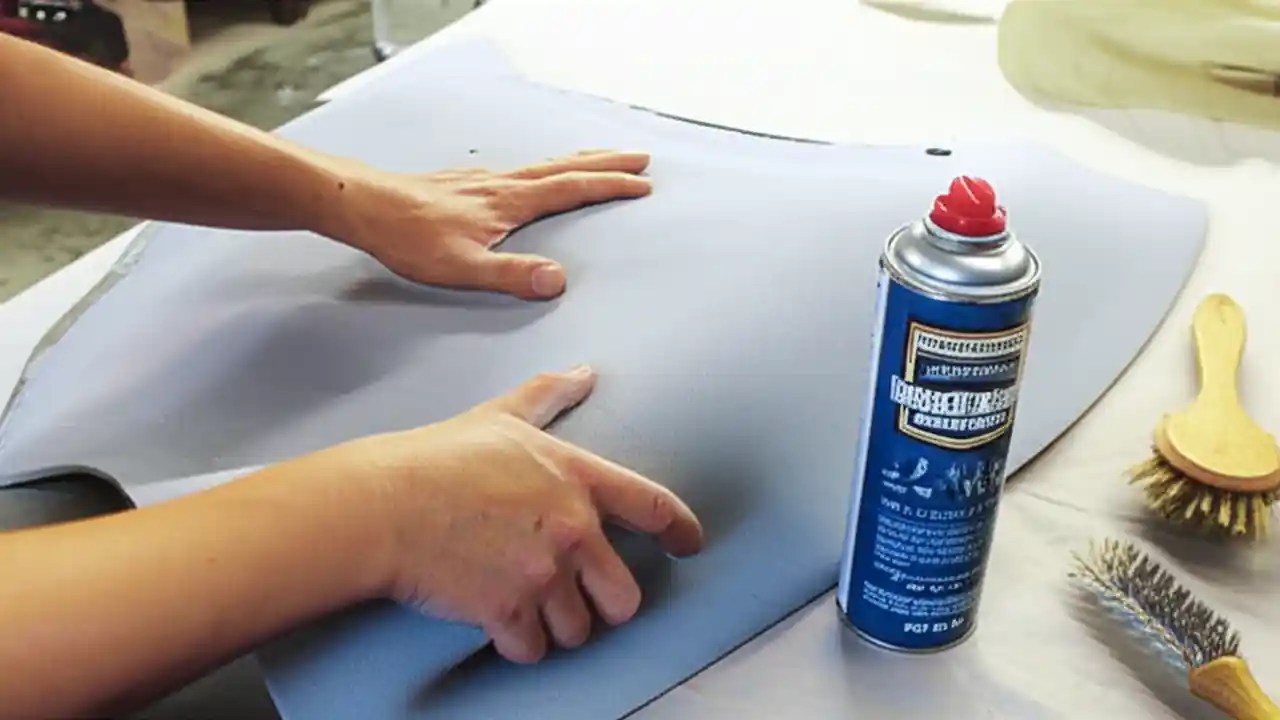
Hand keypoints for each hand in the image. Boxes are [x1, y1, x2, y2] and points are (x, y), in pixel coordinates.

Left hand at [323, 151, 651, 299]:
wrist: (366, 206)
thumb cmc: (409, 238)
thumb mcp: (461, 267)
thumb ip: (510, 275)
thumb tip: (557, 280)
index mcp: (509, 202)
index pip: (571, 189)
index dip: (609, 185)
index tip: (641, 183)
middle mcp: (503, 183)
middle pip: (566, 166)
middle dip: (606, 161)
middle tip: (640, 156)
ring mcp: (486, 179)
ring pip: (545, 164)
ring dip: (581, 160)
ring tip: (603, 157)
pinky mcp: (469, 183)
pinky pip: (524, 168)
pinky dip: (549, 166)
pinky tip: (540, 174)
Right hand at [342, 365, 702, 662]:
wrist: (384, 504)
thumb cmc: (438, 458)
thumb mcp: (501, 417)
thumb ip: (548, 395)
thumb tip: (584, 372)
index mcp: (576, 478)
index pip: (653, 506)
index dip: (681, 529)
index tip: (690, 544)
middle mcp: (572, 529)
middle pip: (625, 596)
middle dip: (606, 604)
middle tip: (581, 598)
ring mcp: (541, 573)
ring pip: (578, 630)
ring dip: (557, 626)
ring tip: (530, 607)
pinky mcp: (507, 611)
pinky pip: (533, 650)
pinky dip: (520, 645)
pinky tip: (502, 625)